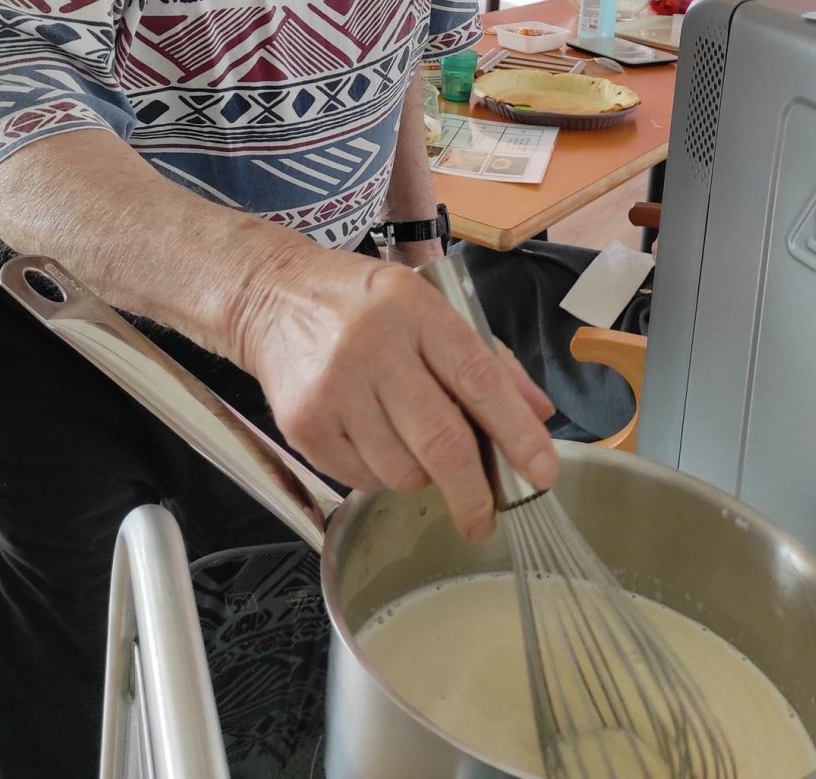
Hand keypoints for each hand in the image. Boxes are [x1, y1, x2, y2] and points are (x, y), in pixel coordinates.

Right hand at [239, 247, 557, 541]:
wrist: (273, 296)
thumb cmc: (363, 303)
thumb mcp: (429, 305)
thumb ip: (487, 359)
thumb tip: (538, 414)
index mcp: (417, 310)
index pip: (478, 379)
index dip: (516, 433)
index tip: (543, 473)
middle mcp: (373, 347)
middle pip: (441, 442)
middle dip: (474, 493)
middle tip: (486, 520)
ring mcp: (334, 388)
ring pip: (402, 472)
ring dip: (421, 478)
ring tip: (410, 444)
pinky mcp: (303, 424)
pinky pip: (361, 480)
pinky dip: (379, 475)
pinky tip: (371, 439)